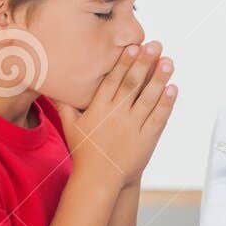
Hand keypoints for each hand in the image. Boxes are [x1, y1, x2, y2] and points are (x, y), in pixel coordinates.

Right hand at [59, 42, 176, 189]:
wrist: (99, 180)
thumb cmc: (85, 152)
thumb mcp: (70, 127)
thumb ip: (65, 106)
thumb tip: (52, 87)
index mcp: (98, 110)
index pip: (112, 81)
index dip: (123, 63)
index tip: (133, 46)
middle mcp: (116, 116)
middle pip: (132, 85)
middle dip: (144, 63)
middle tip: (155, 45)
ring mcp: (133, 127)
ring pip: (148, 99)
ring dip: (159, 79)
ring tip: (168, 61)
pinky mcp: (147, 139)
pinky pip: (158, 118)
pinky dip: (166, 103)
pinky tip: (173, 88)